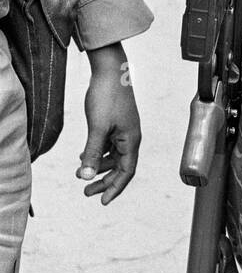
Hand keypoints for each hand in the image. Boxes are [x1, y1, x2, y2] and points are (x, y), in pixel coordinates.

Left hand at [77, 44, 140, 204]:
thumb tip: (86, 178)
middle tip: (86, 192)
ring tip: (79, 174)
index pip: (126, 172)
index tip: (102, 202)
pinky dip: (96, 154)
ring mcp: (123, 130)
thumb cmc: (107, 97)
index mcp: (131, 140)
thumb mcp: (97, 128)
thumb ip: (92, 153)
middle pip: (119, 167)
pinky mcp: (115, 123)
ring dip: (97, 167)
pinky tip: (82, 156)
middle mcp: (130, 137)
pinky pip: (107, 145)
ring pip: (112, 157)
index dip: (115, 188)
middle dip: (104, 181)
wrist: (110, 70)